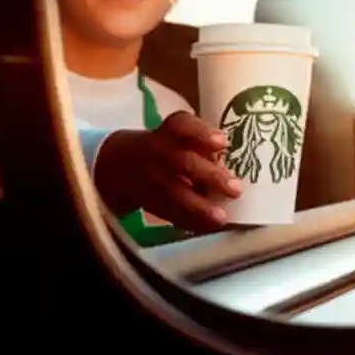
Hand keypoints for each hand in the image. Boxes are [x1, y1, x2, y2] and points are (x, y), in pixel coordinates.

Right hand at [93, 112, 241, 232]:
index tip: (223, 142)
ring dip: (198, 207)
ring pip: (172, 193)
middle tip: (236, 189)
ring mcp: (149, 179)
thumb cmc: (164, 146)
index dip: (200, 133)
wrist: (118, 166)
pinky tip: (207, 228)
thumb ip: (200, 144)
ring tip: (221, 217)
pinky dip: (188, 222)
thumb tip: (226, 160)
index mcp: (166, 132)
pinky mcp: (147, 201)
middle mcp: (156, 153)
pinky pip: (167, 213)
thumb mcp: (177, 136)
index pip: (180, 125)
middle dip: (209, 176)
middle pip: (182, 162)